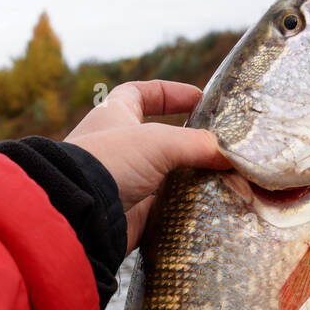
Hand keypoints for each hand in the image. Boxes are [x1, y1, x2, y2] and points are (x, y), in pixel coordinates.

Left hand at [65, 81, 228, 251]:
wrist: (80, 213)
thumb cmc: (110, 162)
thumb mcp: (158, 142)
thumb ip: (195, 145)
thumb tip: (229, 154)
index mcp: (114, 116)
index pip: (140, 94)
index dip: (169, 93)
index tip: (199, 98)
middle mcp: (117, 148)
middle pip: (156, 139)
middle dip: (185, 141)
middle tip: (215, 144)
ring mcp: (123, 183)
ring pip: (162, 177)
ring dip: (188, 178)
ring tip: (220, 177)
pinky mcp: (130, 216)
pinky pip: (161, 212)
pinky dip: (182, 209)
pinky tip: (205, 208)